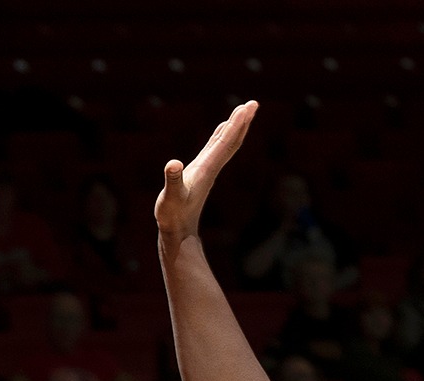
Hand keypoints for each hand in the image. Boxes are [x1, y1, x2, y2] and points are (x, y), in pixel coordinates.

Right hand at [155, 101, 258, 243]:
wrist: (179, 233)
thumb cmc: (173, 215)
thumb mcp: (170, 198)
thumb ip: (172, 180)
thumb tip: (172, 164)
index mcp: (206, 169)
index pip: (225, 143)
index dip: (235, 124)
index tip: (246, 108)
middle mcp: (211, 167)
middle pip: (232, 141)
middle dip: (242, 122)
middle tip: (253, 103)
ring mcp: (207, 170)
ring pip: (226, 144)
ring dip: (235, 127)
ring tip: (243, 111)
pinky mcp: (201, 173)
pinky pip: (215, 150)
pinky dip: (222, 136)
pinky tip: (222, 130)